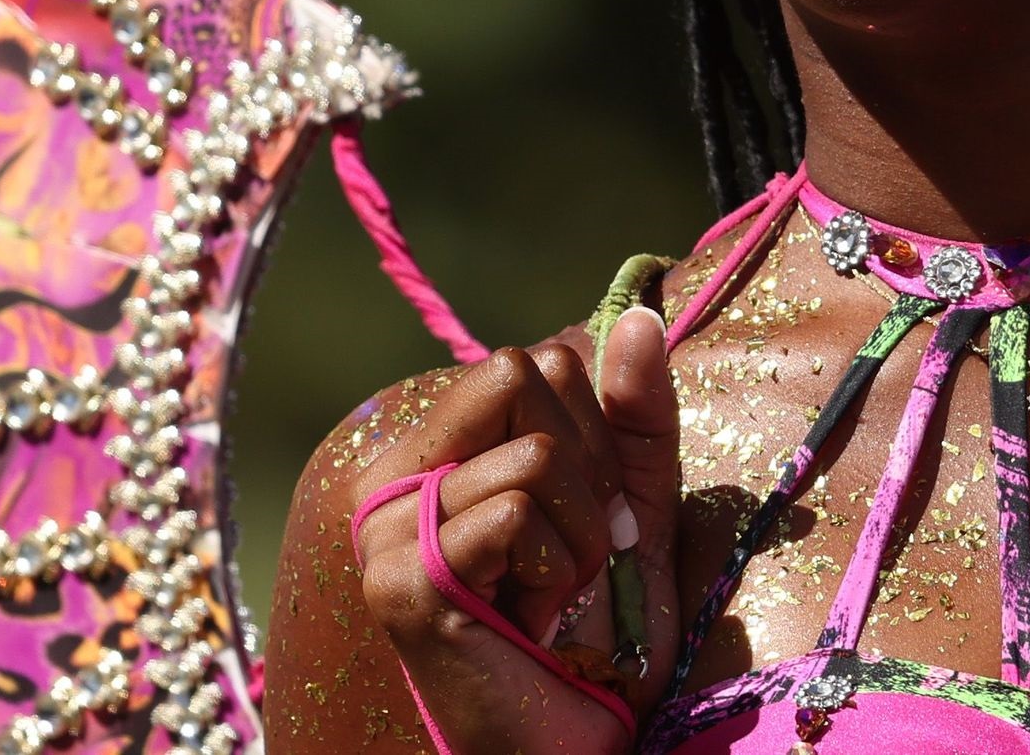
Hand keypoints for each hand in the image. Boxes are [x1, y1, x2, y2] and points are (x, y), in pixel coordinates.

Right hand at [346, 311, 683, 752]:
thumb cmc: (601, 625)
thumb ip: (636, 413)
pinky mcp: (401, 582)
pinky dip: (554, 572)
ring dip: (580, 539)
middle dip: (589, 473)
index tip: (590, 515)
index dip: (593, 433)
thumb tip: (642, 316)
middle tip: (573, 555)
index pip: (535, 361)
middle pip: (522, 375)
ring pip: (534, 455)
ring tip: (552, 597)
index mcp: (440, 448)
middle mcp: (397, 476)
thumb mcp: (632, 501)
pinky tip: (531, 622)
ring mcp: (387, 529)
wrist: (581, 736)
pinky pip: (512, 516)